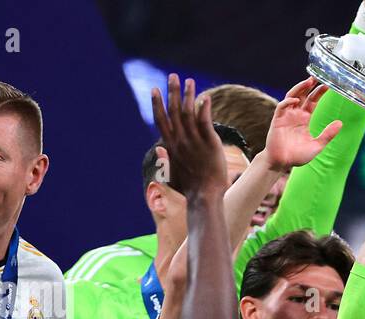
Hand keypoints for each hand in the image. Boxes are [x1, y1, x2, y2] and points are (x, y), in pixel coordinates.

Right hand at [150, 74, 225, 196]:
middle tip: (173, 76)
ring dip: (188, 95)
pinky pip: (205, 121)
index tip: (155, 89)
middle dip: (172, 92)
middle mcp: (180, 141)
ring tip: (189, 81)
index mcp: (170, 146)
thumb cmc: (190, 187)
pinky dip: (204, 108)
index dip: (157, 103)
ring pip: (189, 112)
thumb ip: (166, 158)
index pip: (160, 120)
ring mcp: (194, 141)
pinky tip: (204, 97)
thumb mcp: (172, 172)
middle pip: (174, 111)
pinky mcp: (209, 143)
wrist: (205, 196)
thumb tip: (159, 150)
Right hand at [263, 78, 341, 173]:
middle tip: (317, 76)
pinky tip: (297, 100)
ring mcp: (286, 116)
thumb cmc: (297, 156)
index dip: (319, 93)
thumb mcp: (317, 145)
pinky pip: (282, 107)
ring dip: (299, 88)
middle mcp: (295, 115)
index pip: (312, 101)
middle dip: (309, 85)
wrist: (282, 163)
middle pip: (303, 95)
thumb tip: (340, 123)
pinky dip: (288, 102)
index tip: (327, 85)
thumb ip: (328, 134)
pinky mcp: (278, 120)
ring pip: (292, 96)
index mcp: (304, 119)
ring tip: (308, 81)